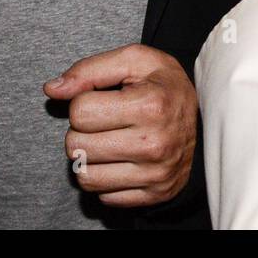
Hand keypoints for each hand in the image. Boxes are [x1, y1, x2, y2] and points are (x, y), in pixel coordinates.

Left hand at [44, 45, 196, 207]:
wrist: (206, 119)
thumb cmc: (163, 85)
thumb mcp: (135, 61)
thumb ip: (90, 69)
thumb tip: (52, 89)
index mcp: (150, 105)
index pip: (79, 112)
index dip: (84, 101)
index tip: (104, 99)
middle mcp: (153, 143)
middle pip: (76, 146)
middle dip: (83, 130)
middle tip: (105, 121)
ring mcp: (154, 174)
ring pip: (84, 176)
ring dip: (90, 157)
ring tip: (109, 140)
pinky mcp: (153, 195)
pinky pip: (102, 197)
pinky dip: (106, 178)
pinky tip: (121, 160)